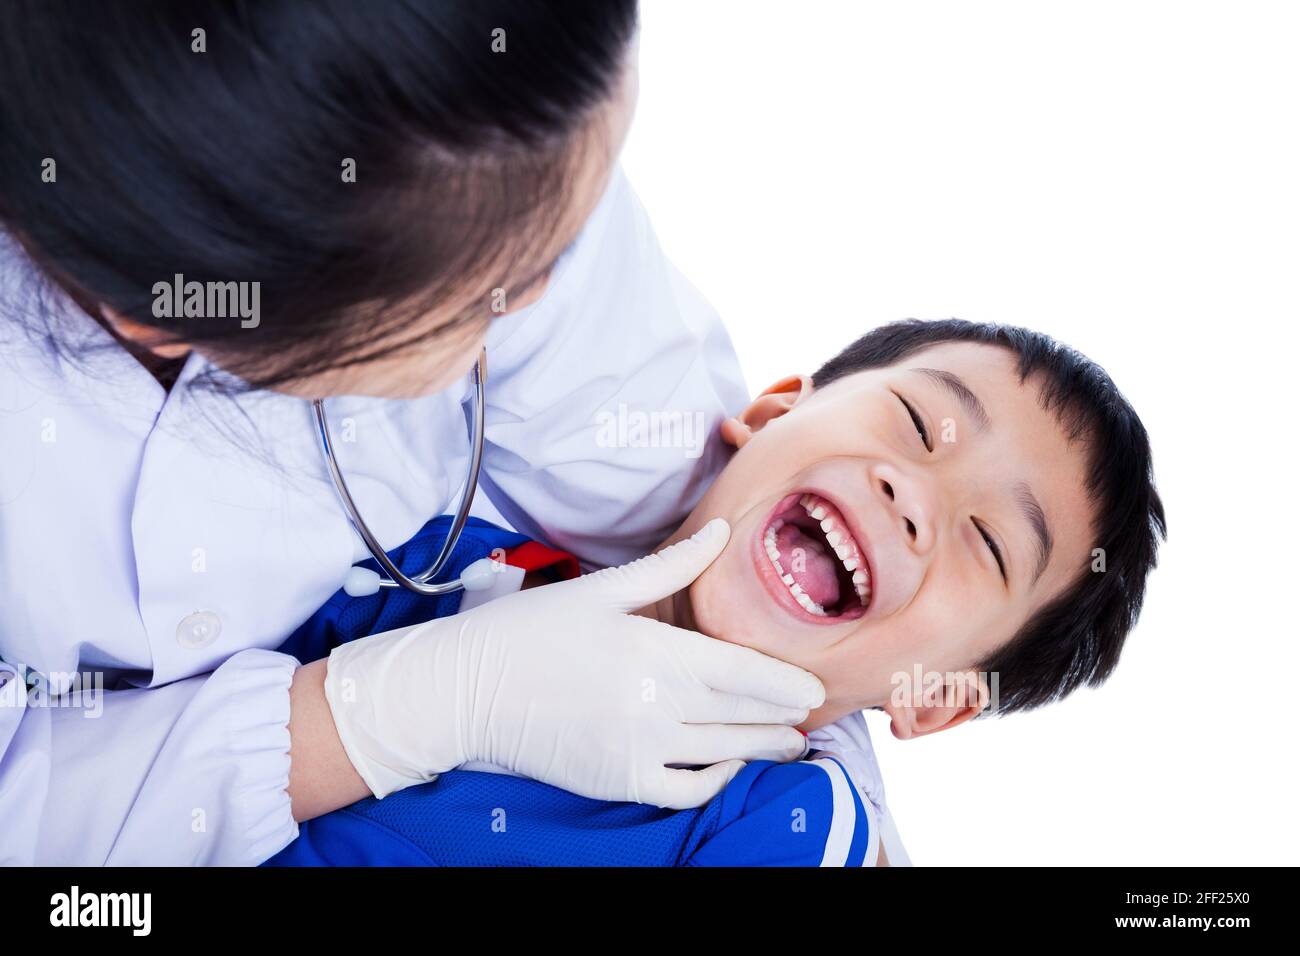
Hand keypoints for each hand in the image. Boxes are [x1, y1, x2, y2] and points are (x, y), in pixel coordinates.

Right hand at [323, 518, 824, 807]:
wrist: (465, 688)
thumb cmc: (529, 631)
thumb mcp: (599, 590)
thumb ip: (669, 567)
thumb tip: (720, 531)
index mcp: (650, 651)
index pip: (739, 672)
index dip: (783, 683)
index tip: (815, 687)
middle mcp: (651, 705)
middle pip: (739, 715)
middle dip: (782, 716)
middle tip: (815, 714)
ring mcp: (634, 748)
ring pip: (719, 752)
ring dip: (762, 749)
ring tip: (792, 745)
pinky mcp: (616, 779)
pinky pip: (682, 788)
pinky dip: (713, 779)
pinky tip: (729, 764)